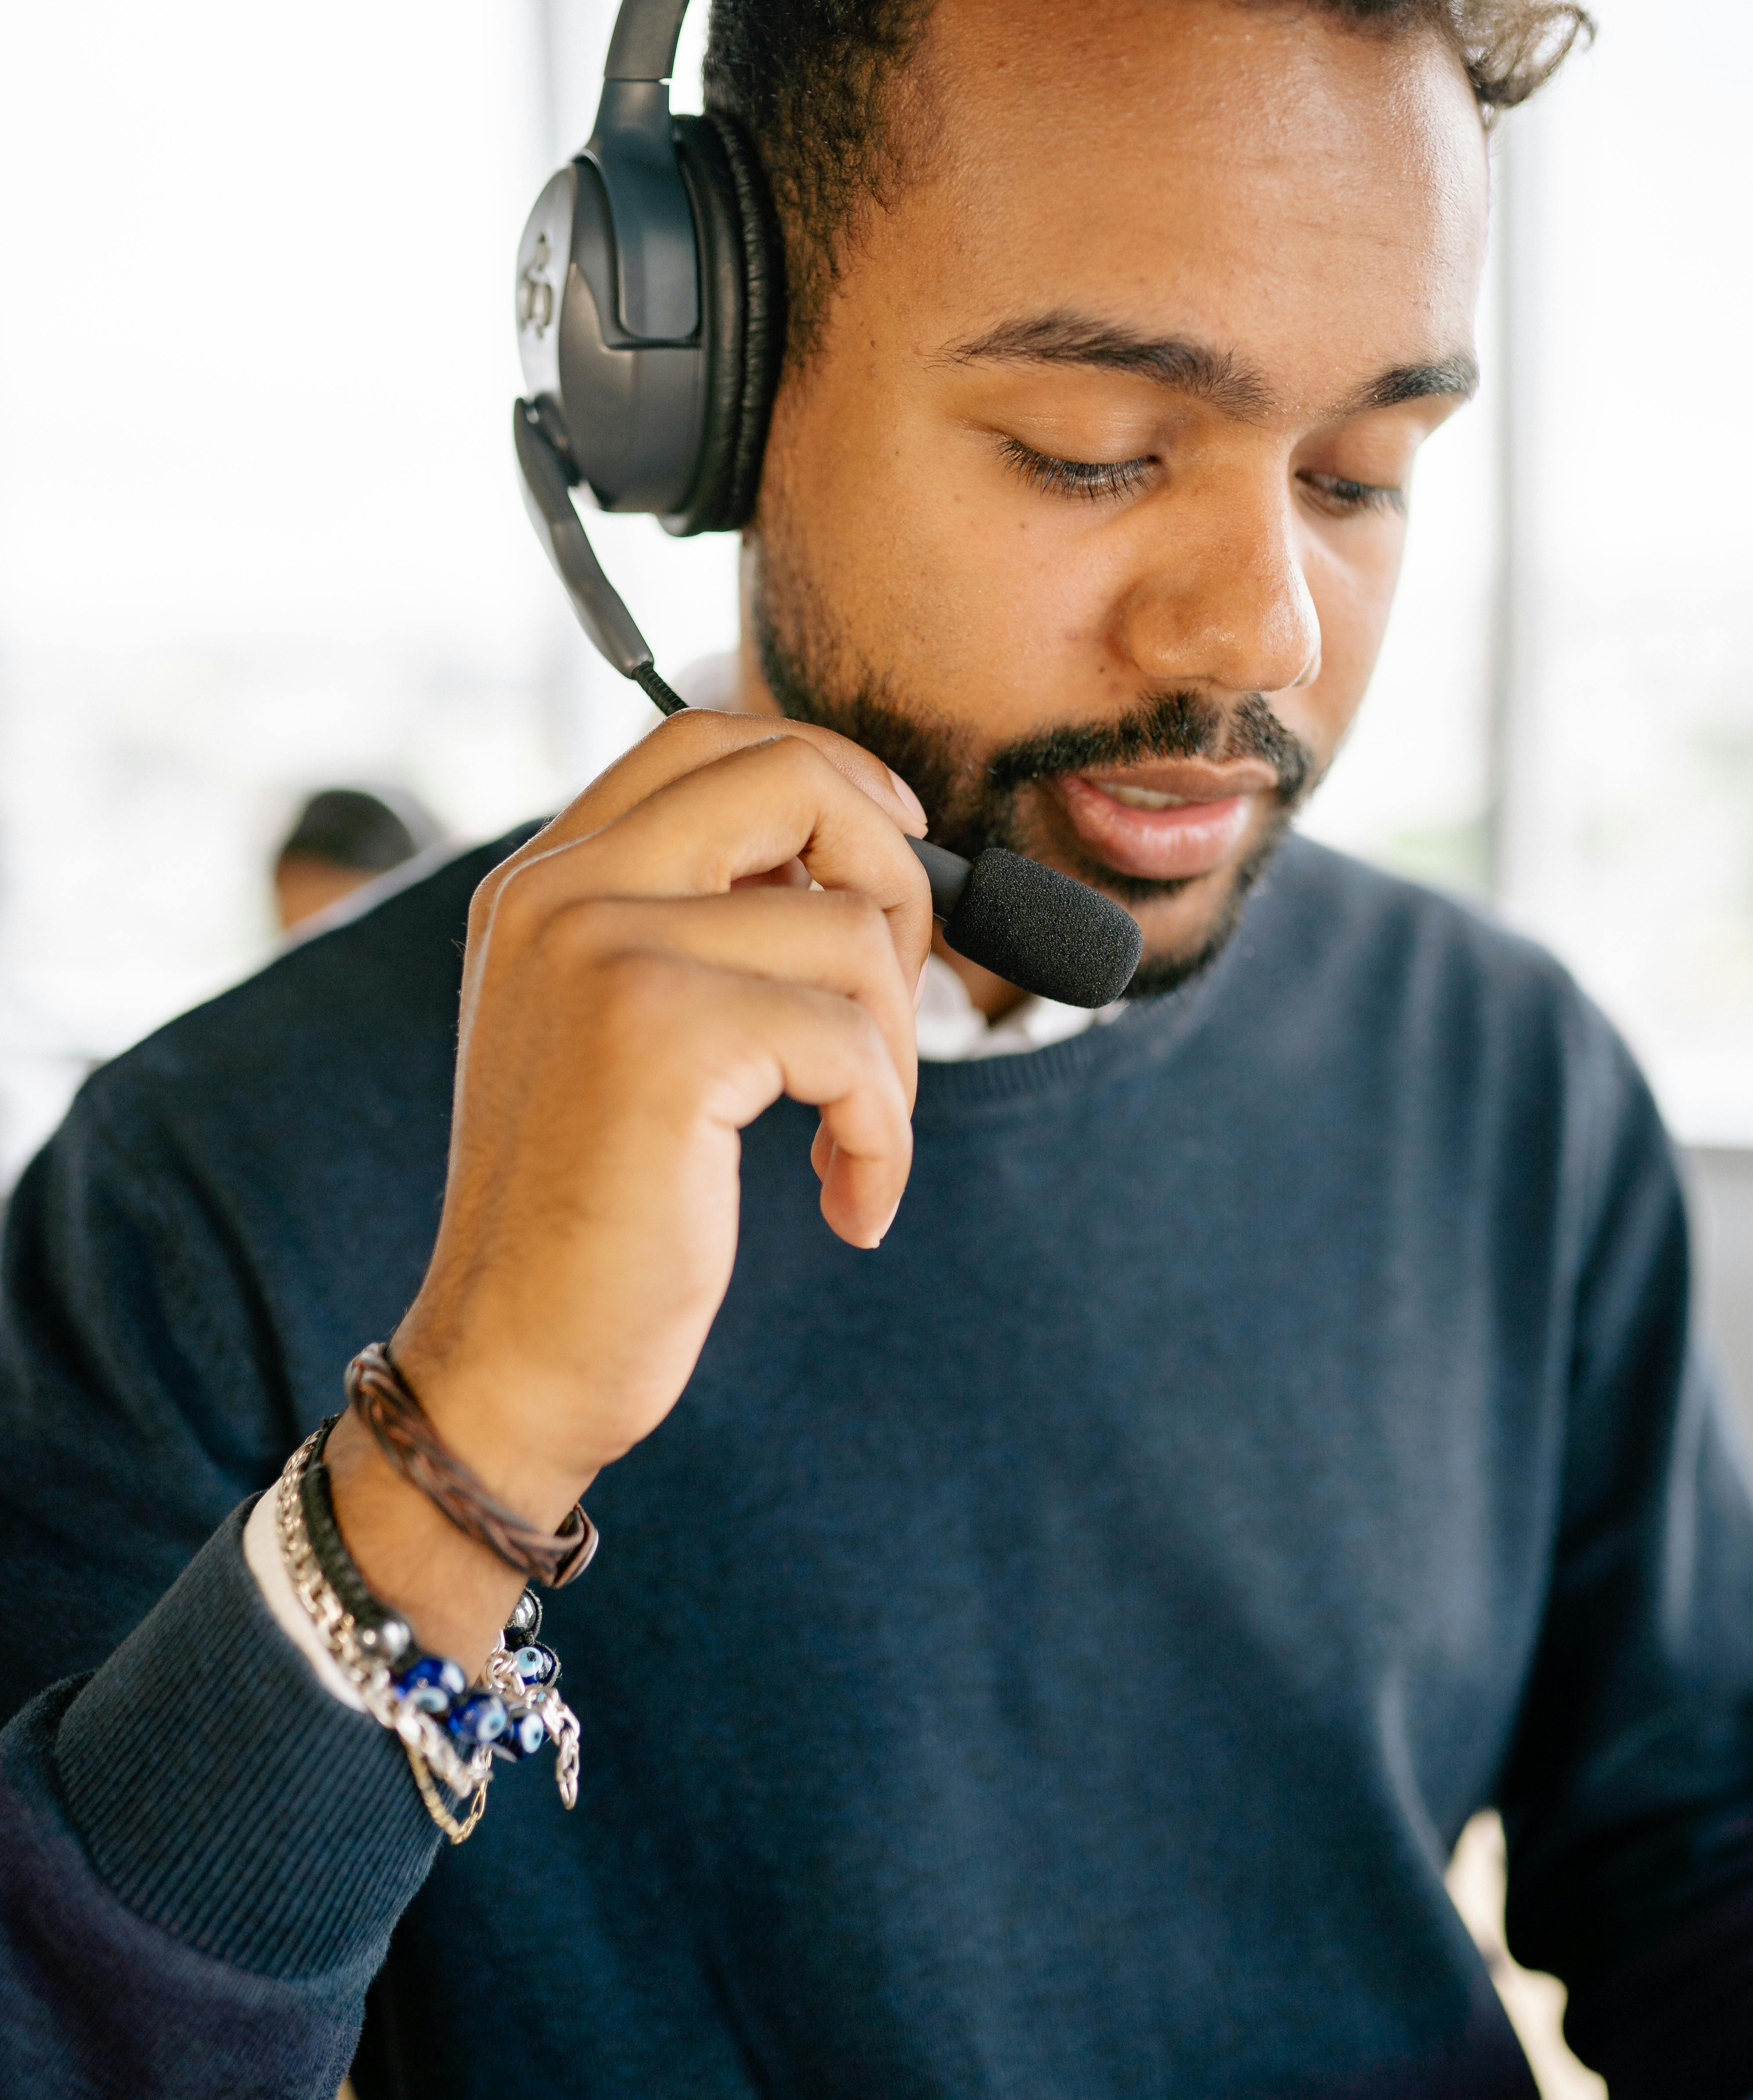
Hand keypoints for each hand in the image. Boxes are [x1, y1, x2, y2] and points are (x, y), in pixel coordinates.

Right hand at [325, 713, 929, 1662]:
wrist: (510, 1361)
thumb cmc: (597, 1213)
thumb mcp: (625, 1034)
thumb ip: (698, 926)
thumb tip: (860, 845)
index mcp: (543, 880)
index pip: (709, 738)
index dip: (830, 776)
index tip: (891, 853)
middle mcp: (558, 891)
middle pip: (791, 778)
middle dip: (894, 876)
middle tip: (892, 1006)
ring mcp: (601, 951)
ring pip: (851, 931)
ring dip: (896, 1055)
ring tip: (852, 1142)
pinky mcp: (661, 1037)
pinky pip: (855, 1042)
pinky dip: (884, 1135)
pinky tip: (846, 1202)